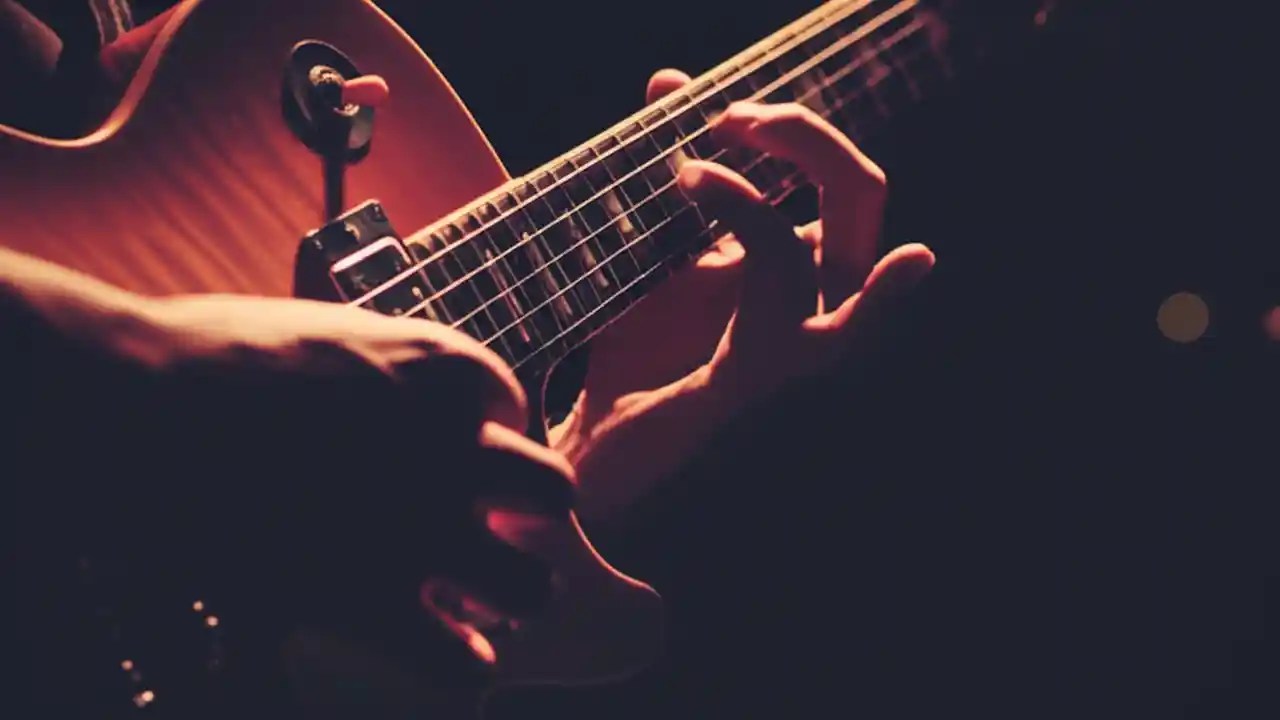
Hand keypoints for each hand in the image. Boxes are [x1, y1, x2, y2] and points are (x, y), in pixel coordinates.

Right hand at [5, 251, 574, 691]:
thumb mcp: (329, 334)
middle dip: (530, 514)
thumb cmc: (213, 355)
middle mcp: (454, 450)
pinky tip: (454, 652)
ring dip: (514, 590)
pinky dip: (462, 661)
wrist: (135, 402)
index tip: (451, 453)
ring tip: (484, 595)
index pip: (510, 408)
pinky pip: (459, 659)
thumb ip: (391, 369)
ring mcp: (419, 528)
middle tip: (494, 528)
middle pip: (553, 494)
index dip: (482, 435)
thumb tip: (408, 400)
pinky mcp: (368, 596)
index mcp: (444, 371)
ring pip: (530, 584)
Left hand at [553, 70, 933, 519]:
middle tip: (729, 115)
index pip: (838, 180)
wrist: (594, 448)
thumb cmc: (627, 352)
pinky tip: (697, 180)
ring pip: (854, 210)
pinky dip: (746, 208)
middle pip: (866, 188)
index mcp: (794, 273)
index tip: (691, 98)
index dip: (785, 125)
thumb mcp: (649, 245)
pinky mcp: (764, 365)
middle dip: (805, 130)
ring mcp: (802, 336)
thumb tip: (668, 81)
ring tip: (691, 159)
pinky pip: (785, 269)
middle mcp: (815, 303)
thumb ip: (668, 173)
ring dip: (783, 152)